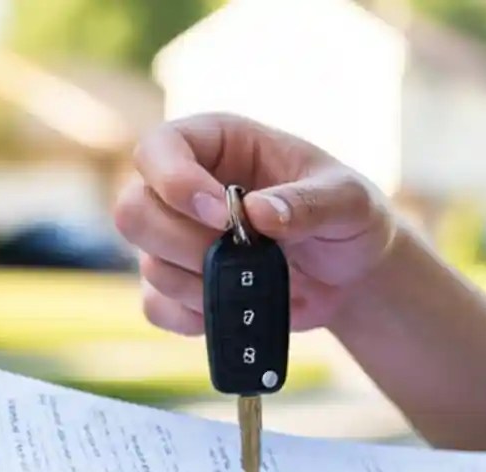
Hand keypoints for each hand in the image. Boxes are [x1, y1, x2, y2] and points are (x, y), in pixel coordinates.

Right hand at [113, 113, 397, 333]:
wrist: (352, 274)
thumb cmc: (348, 217)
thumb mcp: (347, 200)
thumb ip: (308, 202)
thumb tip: (258, 212)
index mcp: (217, 143)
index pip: (159, 147)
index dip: (175, 181)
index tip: (222, 214)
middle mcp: (184, 188)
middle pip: (133, 210)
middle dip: (184, 244)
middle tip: (242, 255)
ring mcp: (177, 240)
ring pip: (148, 264)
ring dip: (204, 284)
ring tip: (261, 282)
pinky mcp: (181, 286)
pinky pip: (158, 307)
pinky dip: (195, 315)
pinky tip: (237, 307)